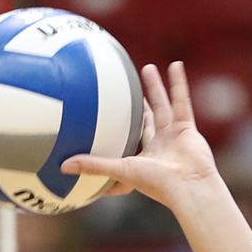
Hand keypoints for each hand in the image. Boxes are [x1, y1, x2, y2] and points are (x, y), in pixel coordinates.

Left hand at [60, 62, 218, 210]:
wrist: (188, 186)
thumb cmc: (157, 184)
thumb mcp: (120, 170)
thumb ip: (93, 166)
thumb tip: (63, 167)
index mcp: (143, 157)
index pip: (130, 139)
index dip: (122, 126)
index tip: (111, 112)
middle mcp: (160, 145)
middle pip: (147, 118)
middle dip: (139, 103)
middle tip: (127, 86)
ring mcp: (175, 135)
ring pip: (163, 105)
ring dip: (156, 87)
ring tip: (147, 68)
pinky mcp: (188, 128)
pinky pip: (182, 100)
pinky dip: (179, 83)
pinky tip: (175, 66)